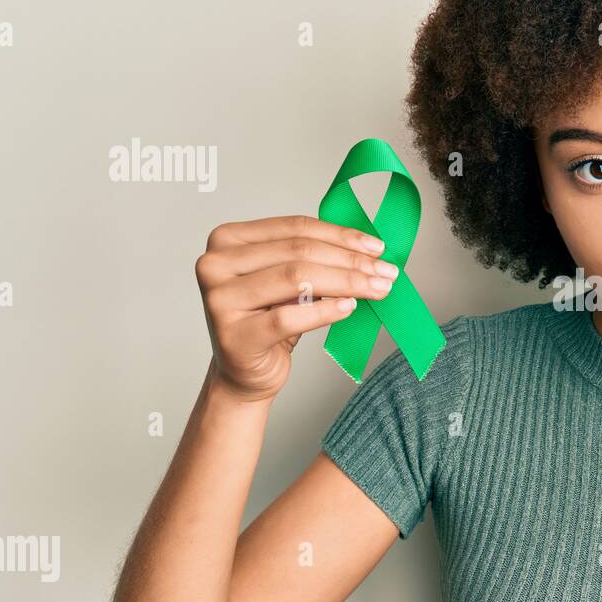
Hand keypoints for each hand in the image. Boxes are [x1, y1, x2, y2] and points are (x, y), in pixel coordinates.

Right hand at [194, 215, 396, 401]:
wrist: (244, 373)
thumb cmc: (268, 321)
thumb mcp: (287, 281)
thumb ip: (314, 258)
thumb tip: (369, 249)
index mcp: (228, 239)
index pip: (295, 228)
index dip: (341, 235)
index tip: (377, 248)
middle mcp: (215, 264)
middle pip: (299, 252)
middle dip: (350, 261)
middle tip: (386, 272)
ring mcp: (220, 300)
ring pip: (296, 279)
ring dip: (347, 283)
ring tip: (378, 289)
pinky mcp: (234, 335)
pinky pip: (288, 317)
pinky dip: (324, 311)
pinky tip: (349, 308)